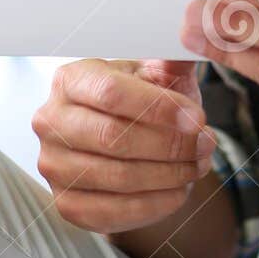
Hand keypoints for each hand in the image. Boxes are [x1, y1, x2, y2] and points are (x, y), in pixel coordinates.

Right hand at [32, 58, 215, 232]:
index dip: (159, 109)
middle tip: (206, 144)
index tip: (198, 119)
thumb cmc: (142, 101)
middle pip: (114, 138)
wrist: (126, 140)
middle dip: (170, 145)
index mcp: (71, 80)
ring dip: (169, 175)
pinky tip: (180, 190)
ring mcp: (54, 166)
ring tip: (198, 164)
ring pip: (118, 177)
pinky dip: (156, 204)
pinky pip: (115, 211)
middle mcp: (51, 121)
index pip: (111, 94)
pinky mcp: (67, 204)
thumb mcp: (158, 74)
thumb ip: (172, 60)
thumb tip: (192, 45)